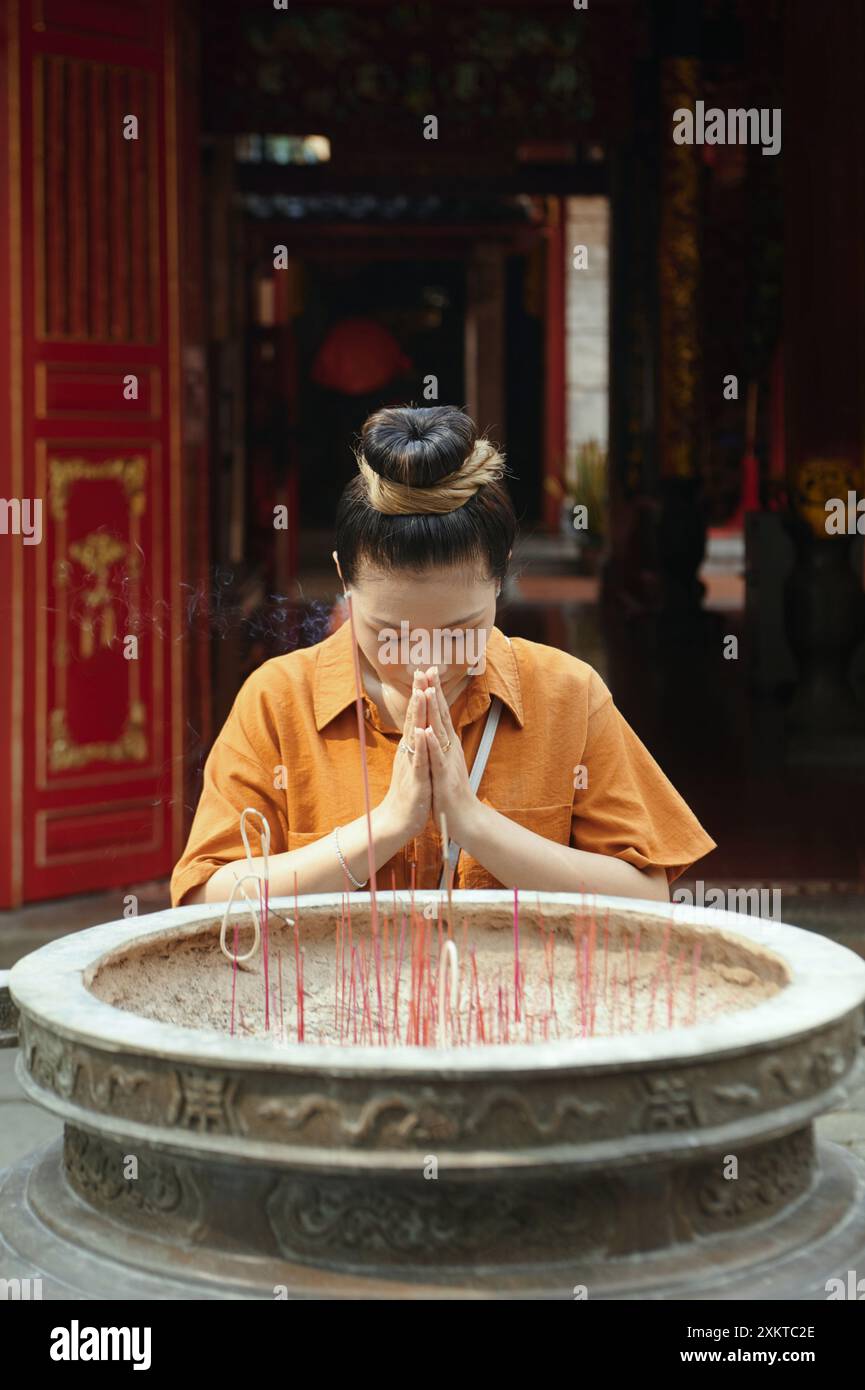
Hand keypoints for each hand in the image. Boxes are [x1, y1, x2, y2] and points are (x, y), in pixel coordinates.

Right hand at [378, 673, 431, 841]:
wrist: (398, 820)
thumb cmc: (409, 792)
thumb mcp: (414, 762)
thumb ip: (416, 744)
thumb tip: (418, 726)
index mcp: (412, 746)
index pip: (416, 715)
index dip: (421, 693)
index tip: (425, 671)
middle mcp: (409, 750)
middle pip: (413, 718)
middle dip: (418, 694)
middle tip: (421, 670)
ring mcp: (412, 763)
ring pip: (415, 734)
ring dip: (417, 713)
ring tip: (420, 692)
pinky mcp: (416, 780)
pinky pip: (419, 760)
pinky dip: (421, 745)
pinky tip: (422, 731)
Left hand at [416, 667, 478, 844]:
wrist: (464, 817)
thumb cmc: (451, 790)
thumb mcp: (443, 761)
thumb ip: (441, 742)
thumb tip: (436, 725)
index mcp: (446, 743)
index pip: (438, 712)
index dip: (432, 691)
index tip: (427, 670)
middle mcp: (449, 747)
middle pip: (440, 714)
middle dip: (433, 691)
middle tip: (428, 668)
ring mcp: (447, 761)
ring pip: (439, 731)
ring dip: (433, 711)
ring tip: (426, 690)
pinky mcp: (444, 777)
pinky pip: (437, 758)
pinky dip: (432, 745)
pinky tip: (427, 732)